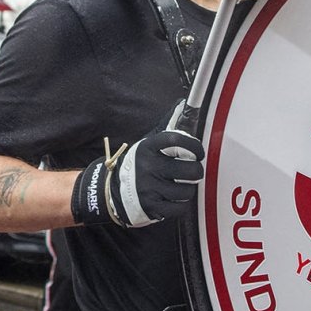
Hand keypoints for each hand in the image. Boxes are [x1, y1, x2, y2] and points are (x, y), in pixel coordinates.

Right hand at [71, 128, 202, 227]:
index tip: (198, 152)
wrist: (112, 191)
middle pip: (190, 169)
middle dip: (196, 170)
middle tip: (192, 170)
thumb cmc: (138, 164)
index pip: (178, 140)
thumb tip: (183, 104)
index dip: (194, 146)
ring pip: (187, 190)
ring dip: (189, 188)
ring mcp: (149, 188)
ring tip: (182, 185)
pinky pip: (180, 207)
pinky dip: (182, 203)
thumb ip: (167, 126)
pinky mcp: (151, 206)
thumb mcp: (147, 143)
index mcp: (148, 147)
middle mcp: (149, 166)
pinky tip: (176, 198)